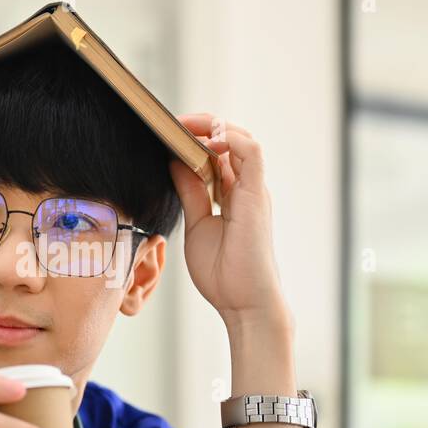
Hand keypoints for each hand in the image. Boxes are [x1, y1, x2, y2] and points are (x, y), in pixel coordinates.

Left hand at [169, 113, 289, 328]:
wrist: (245, 304)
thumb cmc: (225, 275)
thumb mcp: (197, 226)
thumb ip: (190, 194)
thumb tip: (175, 165)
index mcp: (233, 196)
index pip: (218, 155)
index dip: (196, 139)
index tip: (169, 134)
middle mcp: (246, 189)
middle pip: (229, 141)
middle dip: (202, 126)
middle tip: (173, 123)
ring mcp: (254, 191)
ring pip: (241, 140)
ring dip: (214, 127)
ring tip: (186, 126)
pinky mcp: (258, 196)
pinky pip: (251, 153)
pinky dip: (231, 138)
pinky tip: (208, 139)